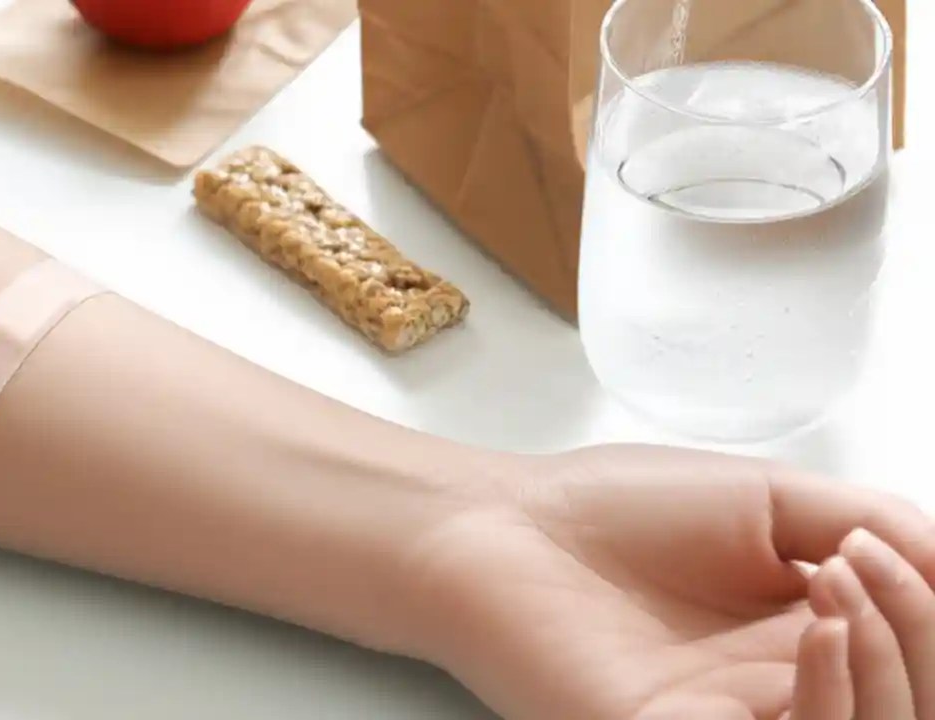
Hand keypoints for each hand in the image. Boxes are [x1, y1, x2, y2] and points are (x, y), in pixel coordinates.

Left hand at [409, 444, 934, 718]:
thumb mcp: (770, 500)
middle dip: (919, 632)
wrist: (508, 528)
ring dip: (890, 660)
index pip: (910, 655)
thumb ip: (872, 524)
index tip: (883, 548)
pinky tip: (817, 627)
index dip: (928, 613)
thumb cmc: (617, 509)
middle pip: (909, 701)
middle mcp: (784, 695)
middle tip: (860, 560)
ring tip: (837, 580)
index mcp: (807, 637)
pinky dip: (838, 700)